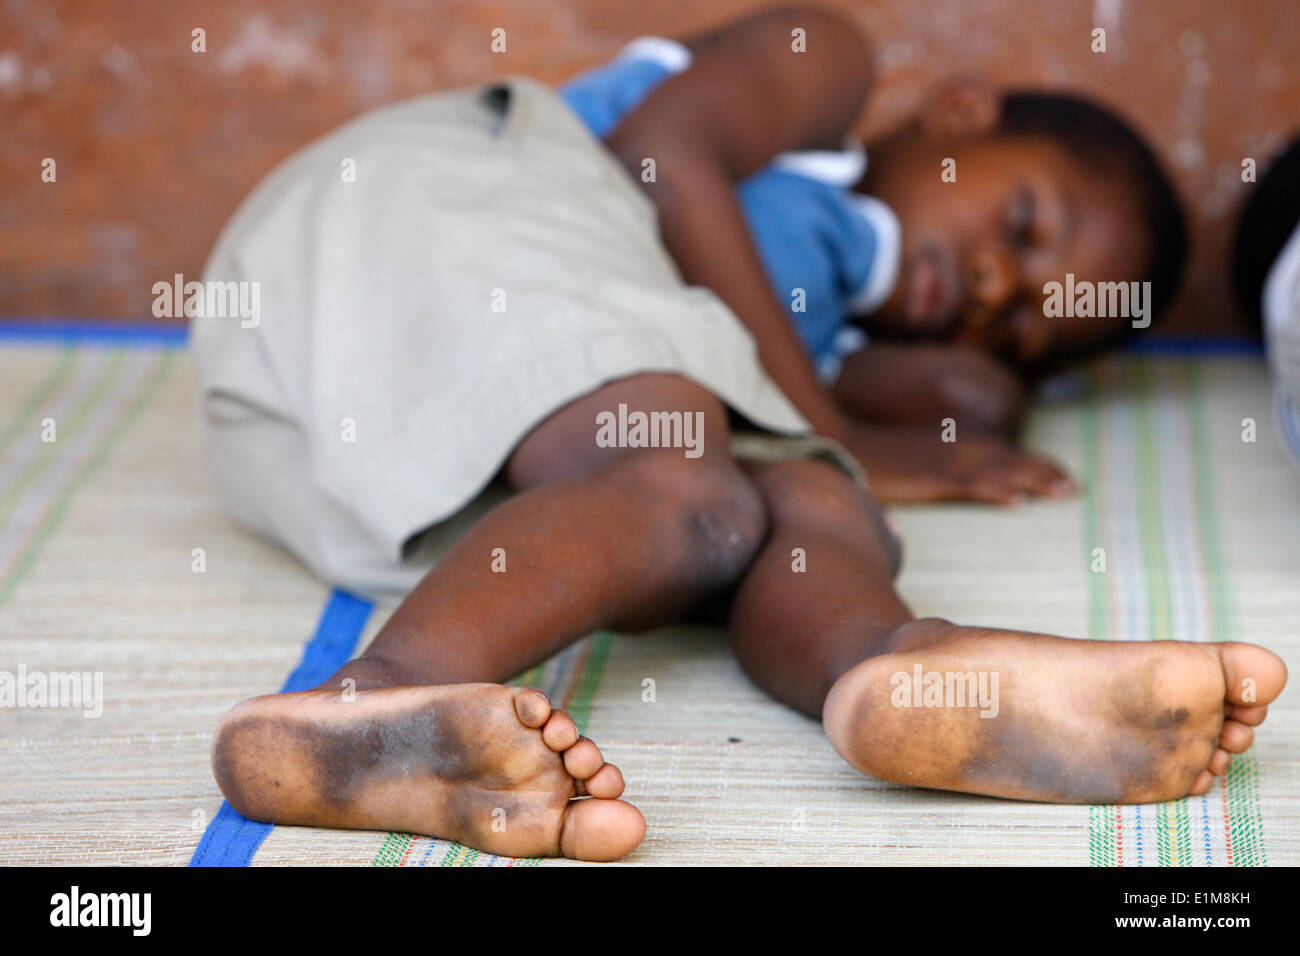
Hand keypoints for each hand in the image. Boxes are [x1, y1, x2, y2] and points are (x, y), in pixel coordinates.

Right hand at [844, 421, 1077, 505]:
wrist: (843, 442)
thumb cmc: (872, 456)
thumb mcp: (909, 459)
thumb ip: (929, 469)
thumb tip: (933, 497)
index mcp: (952, 442)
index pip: (1003, 450)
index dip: (1034, 462)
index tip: (1062, 475)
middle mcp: (955, 448)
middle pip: (1010, 457)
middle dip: (1044, 471)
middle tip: (1075, 487)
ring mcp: (944, 462)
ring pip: (999, 469)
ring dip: (1033, 480)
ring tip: (1063, 493)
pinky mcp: (929, 478)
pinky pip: (969, 485)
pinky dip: (996, 492)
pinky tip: (1018, 503)